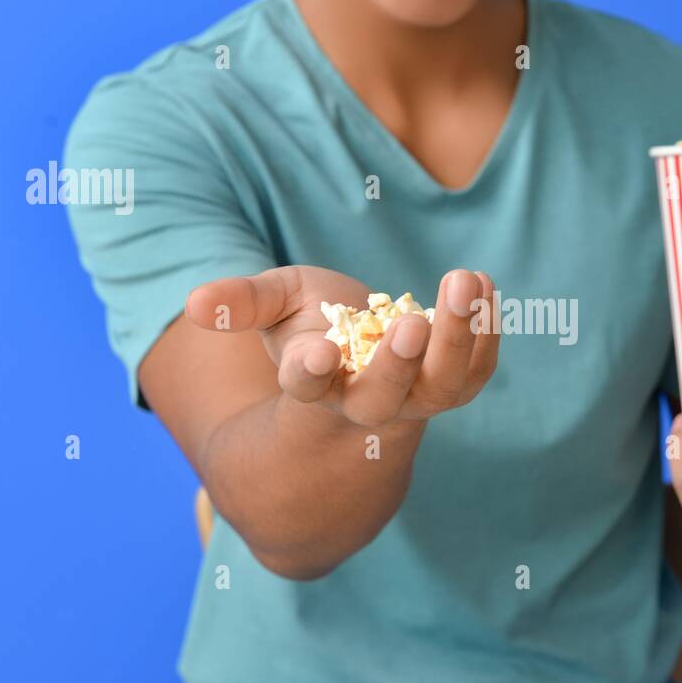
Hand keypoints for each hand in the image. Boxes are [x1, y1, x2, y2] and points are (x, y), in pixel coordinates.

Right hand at [185, 265, 499, 426]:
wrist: (361, 357)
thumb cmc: (310, 325)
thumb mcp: (273, 306)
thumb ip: (241, 302)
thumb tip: (194, 305)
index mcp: (312, 385)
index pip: (307, 388)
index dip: (311, 373)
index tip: (319, 351)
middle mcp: (364, 401)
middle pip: (383, 400)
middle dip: (398, 364)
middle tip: (413, 322)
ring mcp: (413, 399)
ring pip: (441, 387)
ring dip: (457, 338)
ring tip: (465, 281)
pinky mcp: (451, 386)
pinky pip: (475, 372)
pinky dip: (485, 333)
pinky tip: (487, 287)